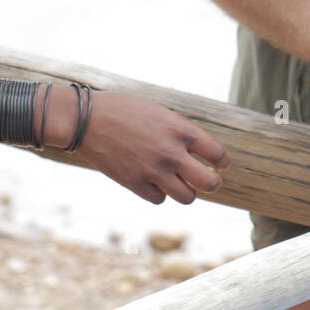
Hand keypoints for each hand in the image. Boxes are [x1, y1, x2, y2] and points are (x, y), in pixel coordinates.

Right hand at [66, 90, 230, 204]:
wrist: (87, 119)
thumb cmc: (125, 110)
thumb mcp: (161, 113)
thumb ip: (181, 132)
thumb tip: (199, 152)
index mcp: (181, 130)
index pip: (218, 154)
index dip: (223, 162)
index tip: (220, 165)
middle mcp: (172, 153)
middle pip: (209, 183)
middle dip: (212, 183)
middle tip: (208, 180)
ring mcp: (153, 171)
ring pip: (187, 197)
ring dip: (187, 191)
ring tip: (180, 183)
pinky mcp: (135, 184)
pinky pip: (159, 199)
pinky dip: (160, 193)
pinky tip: (155, 182)